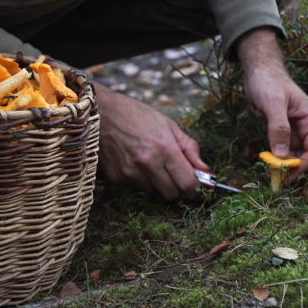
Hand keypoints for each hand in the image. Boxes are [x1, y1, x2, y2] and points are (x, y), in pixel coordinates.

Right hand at [94, 83, 209, 199]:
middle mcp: (148, 163)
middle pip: (172, 194)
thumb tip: (205, 170)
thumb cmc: (137, 115)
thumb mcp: (169, 125)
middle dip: (177, 187)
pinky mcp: (117, 177)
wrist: (102, 112)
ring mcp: (130, 172)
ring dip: (157, 183)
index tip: (196, 187)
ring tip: (150, 161)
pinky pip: (136, 187)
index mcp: (165, 148)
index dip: (195, 189)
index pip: (187, 183)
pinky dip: (140, 179)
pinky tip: (135, 161)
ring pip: (154, 192)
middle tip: (174, 174)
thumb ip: (190, 148)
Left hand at [237, 28, 307, 179]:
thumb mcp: (273, 103)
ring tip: (271, 171)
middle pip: (307, 154)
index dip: (304, 164)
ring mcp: (296, 128)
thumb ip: (278, 127)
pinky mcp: (285, 130)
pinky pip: (285, 148)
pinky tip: (269, 161)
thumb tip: (282, 154)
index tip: (288, 174)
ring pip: (296, 153)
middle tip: (277, 177)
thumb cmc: (268, 81)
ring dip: (286, 164)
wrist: (258, 70)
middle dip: (294, 166)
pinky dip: (279, 157)